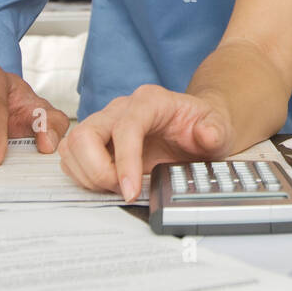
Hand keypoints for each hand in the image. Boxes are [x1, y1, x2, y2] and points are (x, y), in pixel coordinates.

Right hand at [58, 84, 233, 201]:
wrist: (195, 125)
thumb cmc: (201, 125)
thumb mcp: (219, 128)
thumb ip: (214, 130)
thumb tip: (206, 134)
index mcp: (150, 101)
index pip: (126, 127)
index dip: (125, 160)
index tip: (131, 190)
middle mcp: (122, 108)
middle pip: (86, 134)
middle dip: (98, 170)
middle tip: (122, 190)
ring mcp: (105, 122)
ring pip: (73, 145)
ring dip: (89, 175)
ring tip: (117, 188)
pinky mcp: (96, 139)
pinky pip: (72, 156)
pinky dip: (83, 175)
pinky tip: (107, 184)